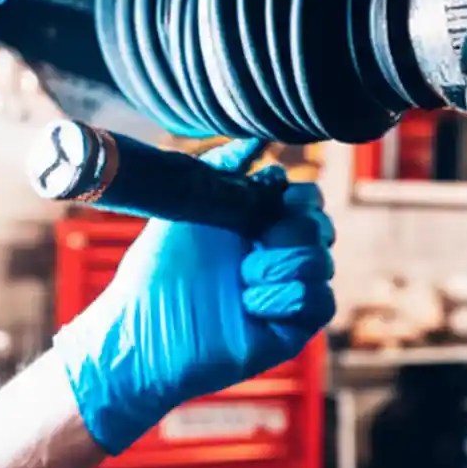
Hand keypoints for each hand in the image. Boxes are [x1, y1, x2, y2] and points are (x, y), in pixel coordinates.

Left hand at [54, 140, 336, 453]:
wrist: (142, 329)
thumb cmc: (157, 271)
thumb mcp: (186, 207)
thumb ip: (222, 169)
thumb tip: (257, 138)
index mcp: (256, 225)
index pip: (305, 200)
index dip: (298, 196)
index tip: (273, 195)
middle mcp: (274, 257)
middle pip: (321, 228)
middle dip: (295, 228)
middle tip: (256, 239)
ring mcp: (283, 294)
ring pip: (324, 263)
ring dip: (284, 263)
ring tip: (243, 277)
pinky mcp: (288, 329)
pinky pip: (322, 303)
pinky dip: (292, 296)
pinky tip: (251, 303)